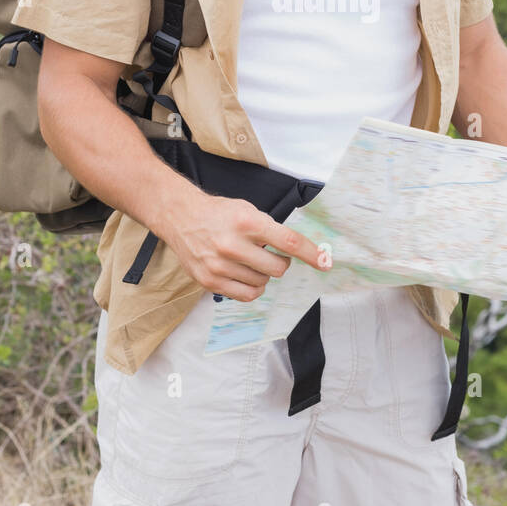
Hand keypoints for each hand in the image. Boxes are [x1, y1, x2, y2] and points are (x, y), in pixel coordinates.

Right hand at [165, 187, 329, 300]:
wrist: (181, 218)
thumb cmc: (219, 213)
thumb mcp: (247, 210)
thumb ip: (270, 229)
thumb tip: (299, 251)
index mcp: (246, 222)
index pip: (287, 241)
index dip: (310, 253)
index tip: (324, 262)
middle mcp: (232, 245)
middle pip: (277, 268)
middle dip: (281, 263)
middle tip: (271, 254)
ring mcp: (219, 265)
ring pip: (262, 283)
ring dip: (264, 275)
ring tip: (251, 261)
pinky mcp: (210, 281)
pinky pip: (246, 295)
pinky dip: (253, 287)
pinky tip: (246, 274)